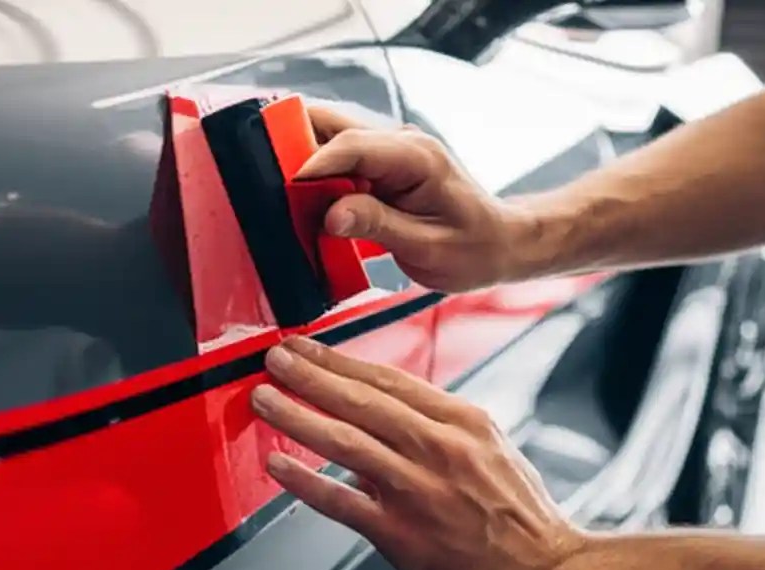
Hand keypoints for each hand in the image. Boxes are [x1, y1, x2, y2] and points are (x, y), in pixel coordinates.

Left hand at [250, 335, 586, 569]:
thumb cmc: (525, 524)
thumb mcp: (493, 455)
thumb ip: (441, 435)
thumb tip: (387, 424)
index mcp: (464, 423)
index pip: (389, 380)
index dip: (341, 361)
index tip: (309, 348)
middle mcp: (440, 448)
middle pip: (362, 400)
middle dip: (311, 375)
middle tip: (276, 359)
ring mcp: (419, 490)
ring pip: (346, 441)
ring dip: (298, 416)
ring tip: (265, 399)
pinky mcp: (403, 535)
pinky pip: (343, 502)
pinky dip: (306, 482)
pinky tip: (278, 467)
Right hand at [299, 107, 529, 292]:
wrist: (500, 243)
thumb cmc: (473, 249)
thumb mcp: (427, 248)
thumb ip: (378, 227)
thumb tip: (332, 216)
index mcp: (416, 158)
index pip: (353, 144)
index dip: (314, 161)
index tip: (284, 184)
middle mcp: (400, 144)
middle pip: (333, 125)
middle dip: (295, 146)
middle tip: (264, 179)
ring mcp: (389, 152)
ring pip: (329, 139)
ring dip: (302, 161)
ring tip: (279, 195)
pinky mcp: (380, 167)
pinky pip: (338, 161)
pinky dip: (316, 177)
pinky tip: (303, 203)